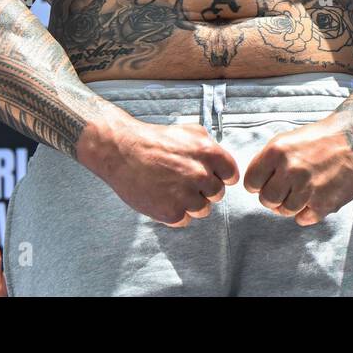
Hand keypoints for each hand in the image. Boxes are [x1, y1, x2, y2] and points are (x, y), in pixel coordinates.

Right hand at [97, 119, 238, 227]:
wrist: (122, 151)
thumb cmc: (154, 140)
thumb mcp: (188, 131)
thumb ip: (210, 146)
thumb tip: (222, 163)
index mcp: (208, 154)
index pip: (231, 175)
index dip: (220, 176)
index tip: (208, 176)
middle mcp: (200, 175)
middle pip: (217, 194)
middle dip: (204, 189)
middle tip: (183, 180)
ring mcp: (186, 195)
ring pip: (203, 209)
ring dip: (191, 203)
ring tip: (171, 188)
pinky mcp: (172, 213)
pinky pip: (185, 220)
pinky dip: (175, 212)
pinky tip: (163, 197)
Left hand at [244, 114, 352, 225]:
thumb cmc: (322, 138)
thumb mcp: (288, 139)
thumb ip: (269, 160)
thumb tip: (257, 182)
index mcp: (277, 152)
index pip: (251, 182)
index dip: (258, 185)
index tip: (266, 184)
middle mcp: (290, 170)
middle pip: (266, 200)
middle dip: (273, 198)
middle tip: (285, 191)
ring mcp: (307, 188)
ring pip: (284, 211)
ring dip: (291, 205)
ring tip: (302, 193)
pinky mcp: (324, 203)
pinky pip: (303, 219)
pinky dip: (307, 213)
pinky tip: (314, 199)